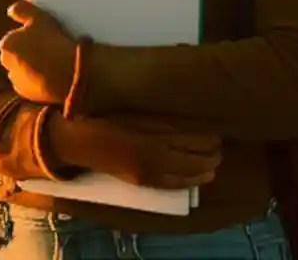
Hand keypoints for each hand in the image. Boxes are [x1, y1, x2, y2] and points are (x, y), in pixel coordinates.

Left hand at [0, 0, 76, 104]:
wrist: (68, 74)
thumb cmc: (53, 42)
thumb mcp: (39, 17)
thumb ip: (22, 9)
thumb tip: (10, 11)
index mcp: (6, 43)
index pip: (13, 39)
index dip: (27, 39)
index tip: (41, 39)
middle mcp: (5, 63)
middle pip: (15, 56)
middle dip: (25, 54)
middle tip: (46, 51)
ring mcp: (15, 79)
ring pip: (21, 71)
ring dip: (30, 69)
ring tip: (50, 65)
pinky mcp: (25, 94)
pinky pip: (29, 85)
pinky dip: (36, 82)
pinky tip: (50, 77)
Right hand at [46, 114, 222, 189]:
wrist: (79, 141)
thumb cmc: (106, 118)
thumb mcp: (137, 112)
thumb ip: (163, 117)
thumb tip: (191, 119)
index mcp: (157, 133)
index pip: (198, 140)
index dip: (212, 138)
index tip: (217, 133)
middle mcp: (158, 155)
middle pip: (200, 158)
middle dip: (214, 154)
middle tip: (219, 147)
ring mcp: (151, 171)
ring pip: (191, 175)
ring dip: (206, 169)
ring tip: (212, 162)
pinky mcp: (143, 181)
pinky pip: (175, 186)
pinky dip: (191, 182)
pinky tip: (198, 178)